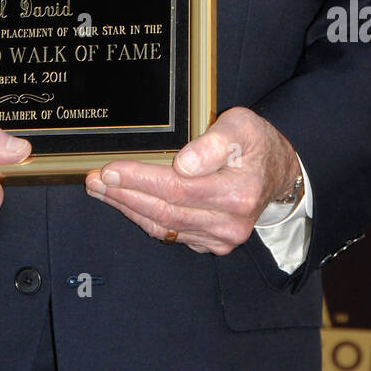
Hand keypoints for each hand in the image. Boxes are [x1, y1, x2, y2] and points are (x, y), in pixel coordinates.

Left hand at [85, 106, 299, 254]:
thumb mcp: (241, 127)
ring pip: (164, 226)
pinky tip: (125, 203)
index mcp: (237, 192)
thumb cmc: (255, 143)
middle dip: (124, 194)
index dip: (140, 179)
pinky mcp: (212, 244)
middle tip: (93, 180)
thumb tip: (183, 164)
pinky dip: (144, 218)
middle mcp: (230, 223)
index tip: (110, 169)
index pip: (177, 188)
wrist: (277, 172)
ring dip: (128, 207)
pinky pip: (171, 233)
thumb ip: (213, 143)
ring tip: (101, 190)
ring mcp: (221, 238)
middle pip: (165, 210)